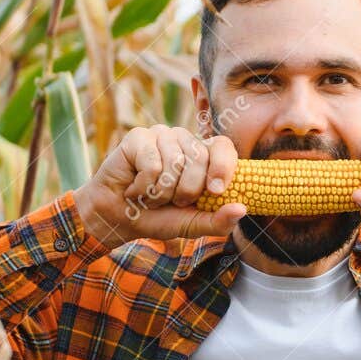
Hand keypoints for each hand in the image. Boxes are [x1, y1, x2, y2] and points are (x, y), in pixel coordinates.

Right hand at [72, 126, 246, 246]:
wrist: (118, 218)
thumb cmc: (157, 217)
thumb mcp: (191, 225)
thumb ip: (218, 221)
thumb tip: (242, 210)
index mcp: (202, 156)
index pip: (223, 147)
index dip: (223, 166)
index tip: (215, 191)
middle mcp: (184, 141)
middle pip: (199, 158)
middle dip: (186, 191)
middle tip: (170, 201)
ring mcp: (161, 135)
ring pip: (175, 162)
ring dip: (161, 192)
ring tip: (151, 195)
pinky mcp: (139, 137)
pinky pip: (152, 163)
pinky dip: (143, 186)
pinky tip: (134, 188)